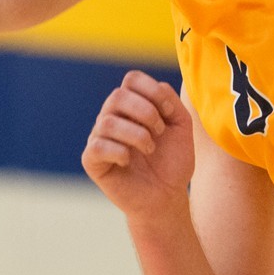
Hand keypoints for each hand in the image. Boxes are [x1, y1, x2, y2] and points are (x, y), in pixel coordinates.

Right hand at [81, 71, 194, 220]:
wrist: (167, 196)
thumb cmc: (172, 160)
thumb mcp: (181, 125)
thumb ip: (171, 100)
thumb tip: (156, 87)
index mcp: (132, 104)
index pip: (132, 79)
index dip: (153, 91)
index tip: (169, 113)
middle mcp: (112, 116)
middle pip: (117, 96)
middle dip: (145, 112)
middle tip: (160, 132)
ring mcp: (99, 137)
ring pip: (107, 122)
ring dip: (137, 135)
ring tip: (150, 149)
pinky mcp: (92, 160)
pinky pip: (97, 146)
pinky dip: (119, 152)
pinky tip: (128, 161)